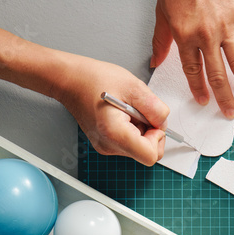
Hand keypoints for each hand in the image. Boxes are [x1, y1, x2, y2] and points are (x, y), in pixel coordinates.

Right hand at [52, 53, 168, 165]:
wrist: (69, 79)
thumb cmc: (94, 79)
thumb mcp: (134, 87)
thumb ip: (155, 108)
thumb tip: (164, 123)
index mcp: (115, 134)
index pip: (150, 156)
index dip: (158, 137)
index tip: (151, 120)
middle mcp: (109, 146)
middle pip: (147, 153)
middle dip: (152, 133)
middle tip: (141, 111)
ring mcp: (106, 146)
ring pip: (140, 147)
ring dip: (142, 129)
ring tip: (128, 109)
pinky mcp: (106, 143)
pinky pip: (130, 142)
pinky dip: (133, 129)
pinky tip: (123, 113)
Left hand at [152, 0, 233, 118]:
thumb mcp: (162, 10)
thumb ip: (161, 39)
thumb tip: (155, 59)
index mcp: (185, 35)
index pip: (193, 70)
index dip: (198, 88)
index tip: (203, 100)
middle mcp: (206, 35)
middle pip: (217, 74)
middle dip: (224, 96)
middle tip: (229, 111)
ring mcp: (226, 26)